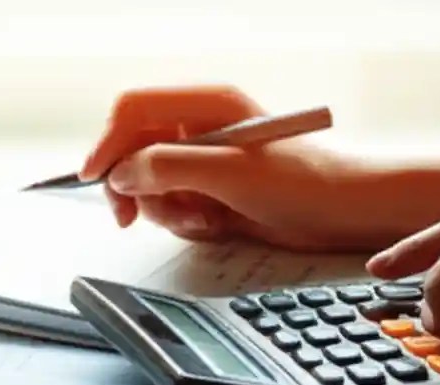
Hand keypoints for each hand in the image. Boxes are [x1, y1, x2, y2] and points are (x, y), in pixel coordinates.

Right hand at [79, 85, 372, 250]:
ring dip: (164, 209)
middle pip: (132, 149)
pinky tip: (214, 225)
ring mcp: (203, 161)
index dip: (109, 141)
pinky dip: (183, 222)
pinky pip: (171, 207)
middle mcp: (199, 128)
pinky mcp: (209, 191)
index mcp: (206, 104)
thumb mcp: (231, 173)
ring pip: (148, 184)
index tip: (97, 177)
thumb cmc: (305, 182)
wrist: (343, 214)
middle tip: (131, 217)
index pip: (134, 109)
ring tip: (201, 220)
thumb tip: (123, 174)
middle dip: (132, 185)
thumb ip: (170, 168)